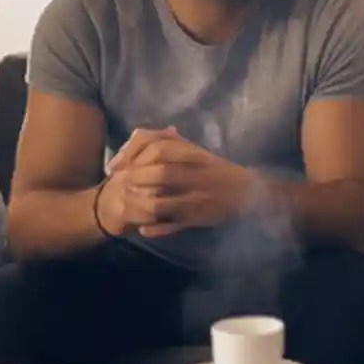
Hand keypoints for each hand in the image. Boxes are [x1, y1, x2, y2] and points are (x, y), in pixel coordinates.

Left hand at [98, 130, 260, 237]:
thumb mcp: (194, 150)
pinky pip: (175, 225)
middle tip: (120, 185)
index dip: (132, 154)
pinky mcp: (199, 218)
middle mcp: (196, 174)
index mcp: (194, 155)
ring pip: (164, 202)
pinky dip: (157, 228)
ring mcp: (198, 198)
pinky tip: (144, 229)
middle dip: (135, 180)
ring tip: (128, 205)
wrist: (249, 192)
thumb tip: (136, 135)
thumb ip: (167, 140)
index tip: (115, 166)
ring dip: (141, 205)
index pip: (158, 147)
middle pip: (160, 173)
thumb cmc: (215, 169)